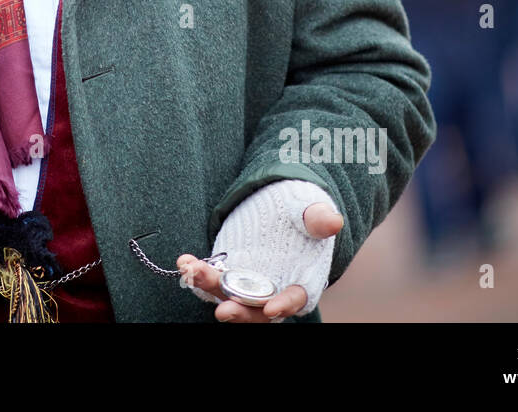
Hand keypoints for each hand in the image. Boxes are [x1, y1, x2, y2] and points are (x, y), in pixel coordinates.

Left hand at [177, 180, 343, 322]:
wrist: (277, 207)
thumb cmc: (302, 214)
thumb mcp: (311, 211)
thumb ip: (318, 218)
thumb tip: (333, 222)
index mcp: (300, 281)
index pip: (294, 299)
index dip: (283, 306)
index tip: (270, 310)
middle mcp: (271, 290)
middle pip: (255, 308)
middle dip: (239, 311)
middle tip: (222, 311)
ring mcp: (246, 284)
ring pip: (227, 295)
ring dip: (210, 288)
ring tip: (193, 271)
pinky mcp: (226, 273)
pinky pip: (210, 279)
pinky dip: (196, 273)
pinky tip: (185, 262)